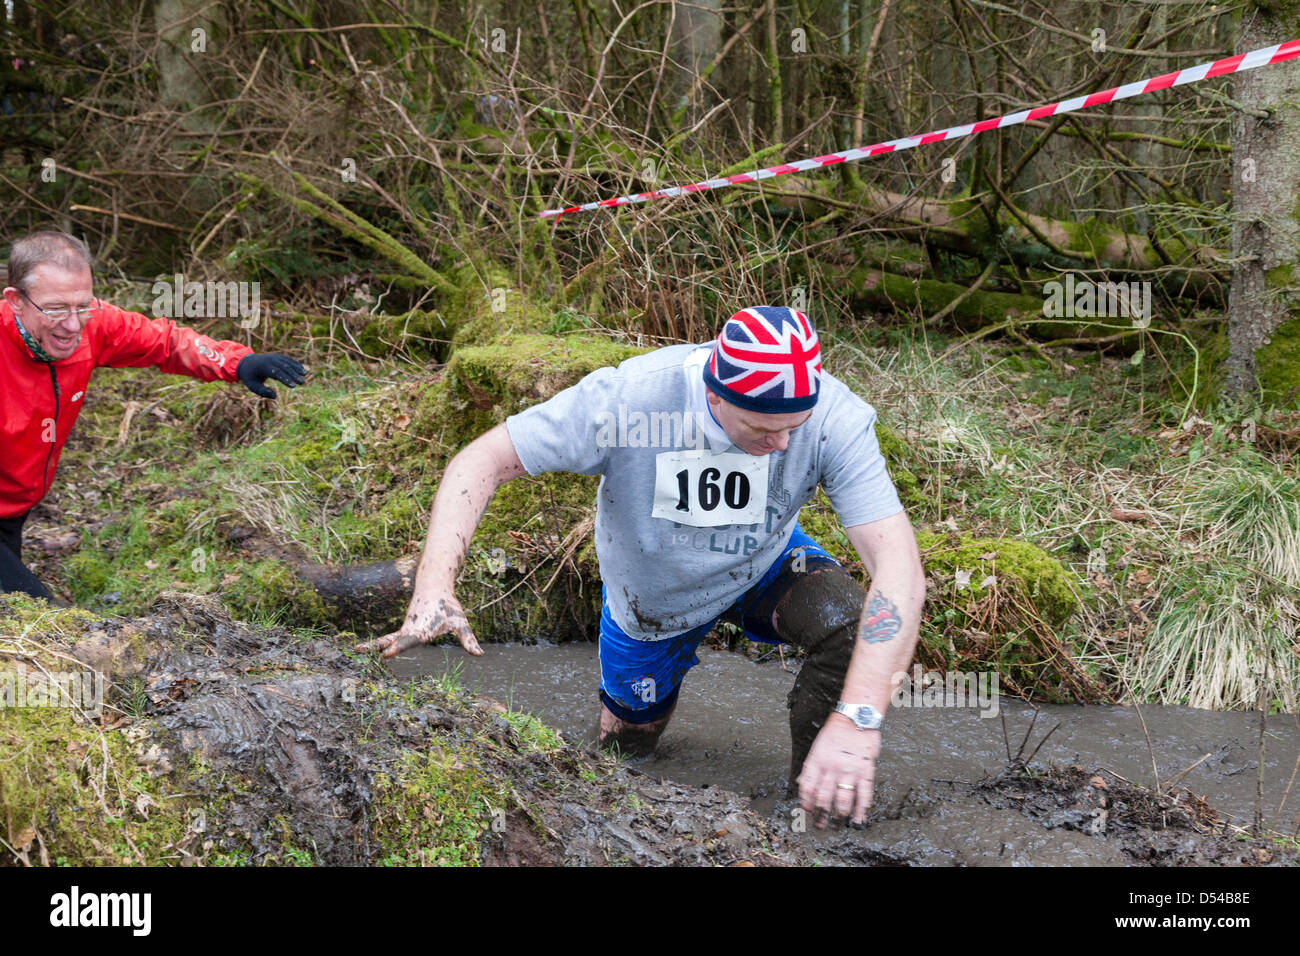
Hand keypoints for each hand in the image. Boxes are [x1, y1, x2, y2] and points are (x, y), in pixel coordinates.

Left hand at [236, 352, 306, 398]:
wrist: (246, 362)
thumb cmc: (250, 377)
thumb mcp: (253, 386)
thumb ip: (263, 392)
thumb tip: (275, 396)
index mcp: (263, 367)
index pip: (276, 373)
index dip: (286, 379)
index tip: (294, 386)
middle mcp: (270, 360)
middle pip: (284, 367)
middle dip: (294, 375)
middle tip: (302, 382)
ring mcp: (274, 357)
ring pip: (287, 362)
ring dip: (297, 368)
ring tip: (305, 374)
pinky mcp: (278, 356)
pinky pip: (288, 360)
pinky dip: (295, 364)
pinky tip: (302, 369)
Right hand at [354, 594, 482, 657]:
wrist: (435, 586)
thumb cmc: (449, 606)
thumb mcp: (461, 623)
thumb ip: (468, 639)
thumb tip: (479, 654)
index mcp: (421, 630)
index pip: (408, 642)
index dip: (398, 648)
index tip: (386, 654)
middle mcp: (410, 629)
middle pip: (390, 640)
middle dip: (377, 646)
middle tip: (360, 650)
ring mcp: (404, 628)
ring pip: (386, 638)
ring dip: (373, 645)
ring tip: (357, 650)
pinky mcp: (404, 627)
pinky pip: (390, 637)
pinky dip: (380, 644)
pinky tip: (372, 650)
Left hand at [796, 714, 880, 826]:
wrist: (856, 717)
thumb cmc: (835, 731)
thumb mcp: (817, 746)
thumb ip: (811, 766)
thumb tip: (801, 783)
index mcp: (817, 760)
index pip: (807, 787)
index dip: (806, 802)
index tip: (806, 812)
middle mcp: (831, 767)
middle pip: (823, 797)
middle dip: (821, 814)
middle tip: (820, 825)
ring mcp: (849, 770)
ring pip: (842, 799)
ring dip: (839, 816)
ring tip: (837, 825)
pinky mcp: (865, 770)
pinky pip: (864, 794)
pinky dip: (861, 809)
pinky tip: (858, 819)